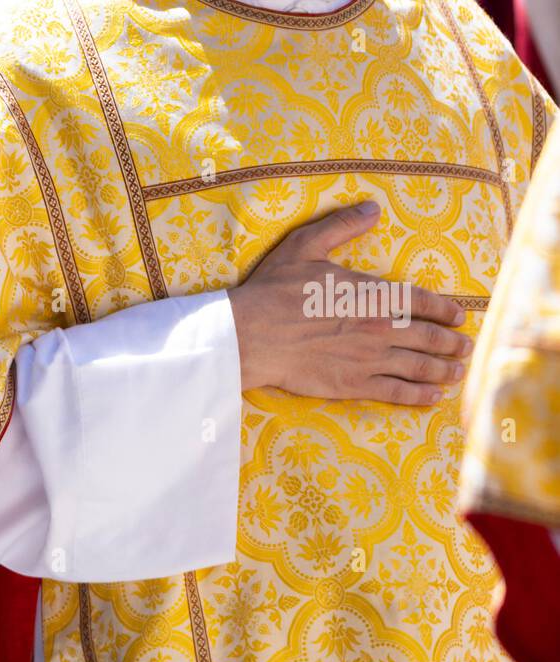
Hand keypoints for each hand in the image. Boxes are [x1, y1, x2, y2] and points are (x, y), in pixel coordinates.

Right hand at [228, 202, 470, 405]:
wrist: (251, 335)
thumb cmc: (275, 290)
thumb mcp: (305, 246)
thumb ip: (342, 226)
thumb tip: (373, 209)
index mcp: (372, 294)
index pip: (422, 301)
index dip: (445, 309)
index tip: (459, 316)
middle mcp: (380, 328)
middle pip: (428, 337)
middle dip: (451, 343)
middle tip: (464, 347)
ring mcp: (368, 359)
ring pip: (419, 366)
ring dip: (444, 369)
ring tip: (458, 372)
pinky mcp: (353, 384)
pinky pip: (397, 391)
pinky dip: (420, 395)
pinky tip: (433, 396)